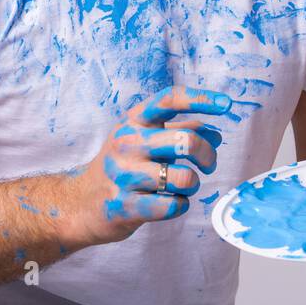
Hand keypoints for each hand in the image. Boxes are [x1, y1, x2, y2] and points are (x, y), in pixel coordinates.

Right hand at [64, 86, 231, 245]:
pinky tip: (170, 203)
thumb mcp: (143, 139)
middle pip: (186, 141)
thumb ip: (179, 132)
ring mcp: (124, 174)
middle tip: (209, 164)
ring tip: (183, 186)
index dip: (201, 99)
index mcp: (133, 121)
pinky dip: (180, 205)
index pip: (170, 100)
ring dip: (192, 184)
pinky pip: (172, 206)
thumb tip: (216, 135)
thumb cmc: (122, 167)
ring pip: (184, 178)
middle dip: (208, 155)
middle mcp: (127, 143)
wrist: (78, 204)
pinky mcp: (125, 206)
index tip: (227, 105)